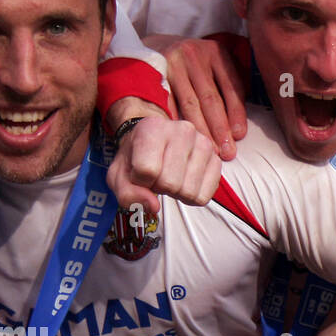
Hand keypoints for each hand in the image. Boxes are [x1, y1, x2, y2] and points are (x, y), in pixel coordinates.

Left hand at [106, 115, 221, 213]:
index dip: (140, 181)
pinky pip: (203, 197)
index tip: (140, 173)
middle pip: (170, 184)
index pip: (147, 170)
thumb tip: (153, 206)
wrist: (155, 141)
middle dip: (160, 188)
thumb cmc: (137, 157)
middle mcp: (182, 131)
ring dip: (176, 193)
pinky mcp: (216, 160)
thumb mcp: (119, 174)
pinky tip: (185, 181)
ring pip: (188, 192)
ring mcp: (203, 144)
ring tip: (170, 177)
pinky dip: (191, 197)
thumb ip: (127, 194)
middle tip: (157, 176)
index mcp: (153, 128)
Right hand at [146, 34, 247, 160]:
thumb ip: (232, 90)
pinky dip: (176, 122)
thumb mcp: (221, 68)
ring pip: (190, 104)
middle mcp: (195, 55)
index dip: (236, 113)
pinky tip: (183, 139)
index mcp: (217, 53)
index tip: (239, 136)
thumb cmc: (200, 66)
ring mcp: (174, 64)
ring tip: (209, 151)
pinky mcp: (157, 74)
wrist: (164, 47)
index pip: (231, 87)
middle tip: (226, 152)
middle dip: (220, 128)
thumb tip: (239, 130)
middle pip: (210, 98)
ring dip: (201, 130)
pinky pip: (168, 103)